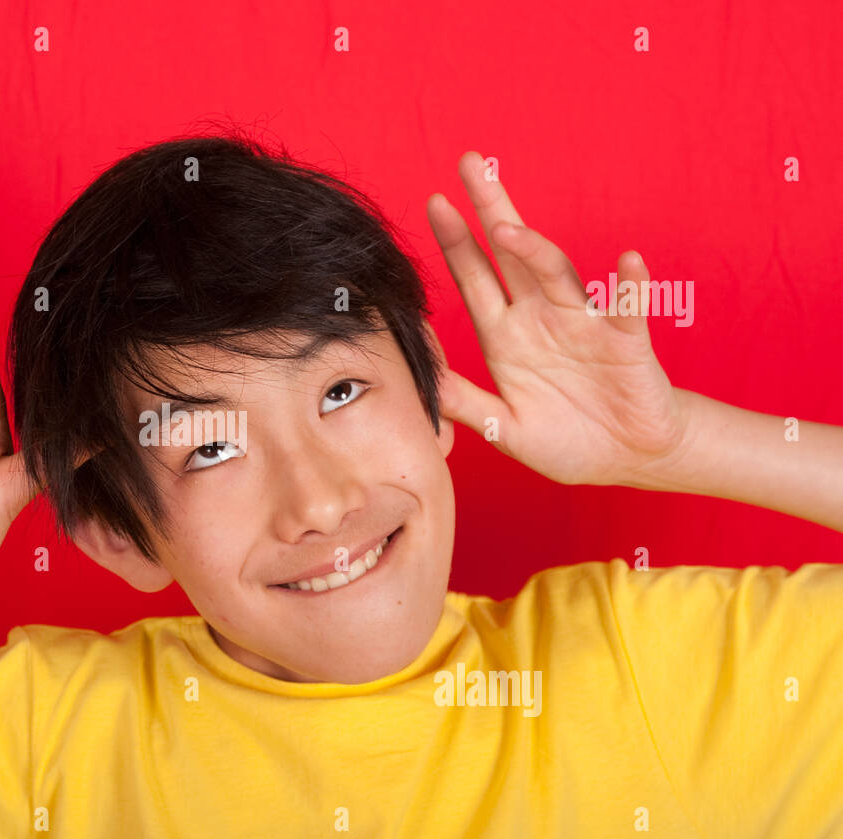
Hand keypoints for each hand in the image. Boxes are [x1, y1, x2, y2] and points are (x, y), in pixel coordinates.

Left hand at [425, 152, 689, 486]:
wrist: (629, 458)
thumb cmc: (566, 441)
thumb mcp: (503, 428)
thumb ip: (464, 403)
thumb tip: (422, 381)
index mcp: (507, 337)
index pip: (476, 279)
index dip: (457, 243)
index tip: (436, 203)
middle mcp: (542, 320)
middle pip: (513, 256)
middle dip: (492, 212)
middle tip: (471, 166)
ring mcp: (586, 326)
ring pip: (559, 276)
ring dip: (536, 251)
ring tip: (508, 229)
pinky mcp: (628, 344)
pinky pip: (629, 310)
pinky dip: (630, 287)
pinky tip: (627, 263)